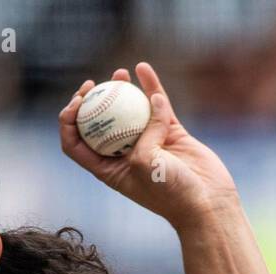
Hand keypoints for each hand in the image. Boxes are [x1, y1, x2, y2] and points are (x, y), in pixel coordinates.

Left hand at [58, 62, 238, 229]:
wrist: (206, 202)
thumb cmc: (170, 192)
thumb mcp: (145, 164)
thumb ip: (144, 134)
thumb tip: (153, 101)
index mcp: (106, 169)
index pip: (76, 144)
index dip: (69, 123)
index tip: (76, 103)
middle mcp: (122, 154)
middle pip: (98, 123)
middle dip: (91, 102)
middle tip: (94, 84)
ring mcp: (146, 142)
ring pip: (128, 111)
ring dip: (120, 90)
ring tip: (120, 73)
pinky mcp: (169, 133)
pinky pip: (157, 105)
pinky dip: (150, 87)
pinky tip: (143, 69)